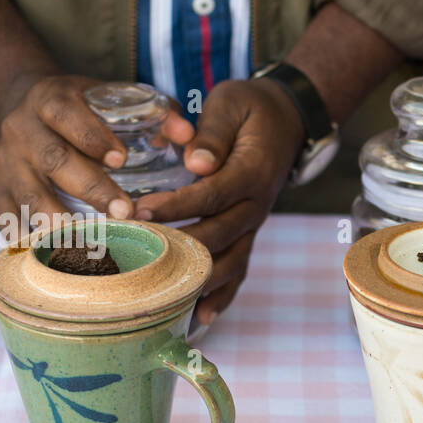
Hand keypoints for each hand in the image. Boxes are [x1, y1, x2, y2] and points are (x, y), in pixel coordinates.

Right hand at [0, 74, 193, 230]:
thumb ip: (155, 113)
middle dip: (90, 189)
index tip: (121, 159)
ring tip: (91, 246)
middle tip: (125, 213)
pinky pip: (6, 217)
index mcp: (51, 101)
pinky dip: (24, 239)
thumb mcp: (111, 98)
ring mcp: (6, 163)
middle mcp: (22, 130)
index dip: (92, 137)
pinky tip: (47, 259)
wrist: (21, 108)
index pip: (67, 115)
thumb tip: (188, 136)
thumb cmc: (82, 111)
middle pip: (53, 160)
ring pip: (28, 195)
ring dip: (60, 224)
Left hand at [133, 78, 301, 325]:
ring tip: (168, 300)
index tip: (138, 210)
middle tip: (136, 255)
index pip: (210, 195)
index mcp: (250, 173)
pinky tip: (202, 317)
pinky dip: (223, 296)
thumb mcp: (232, 104)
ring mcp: (254, 225)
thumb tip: (195, 163)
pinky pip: (239, 270)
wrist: (287, 120)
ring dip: (200, 283)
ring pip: (231, 263)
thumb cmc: (251, 108)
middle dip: (178, 248)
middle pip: (218, 236)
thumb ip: (213, 133)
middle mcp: (256, 206)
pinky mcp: (249, 234)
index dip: (175, 205)